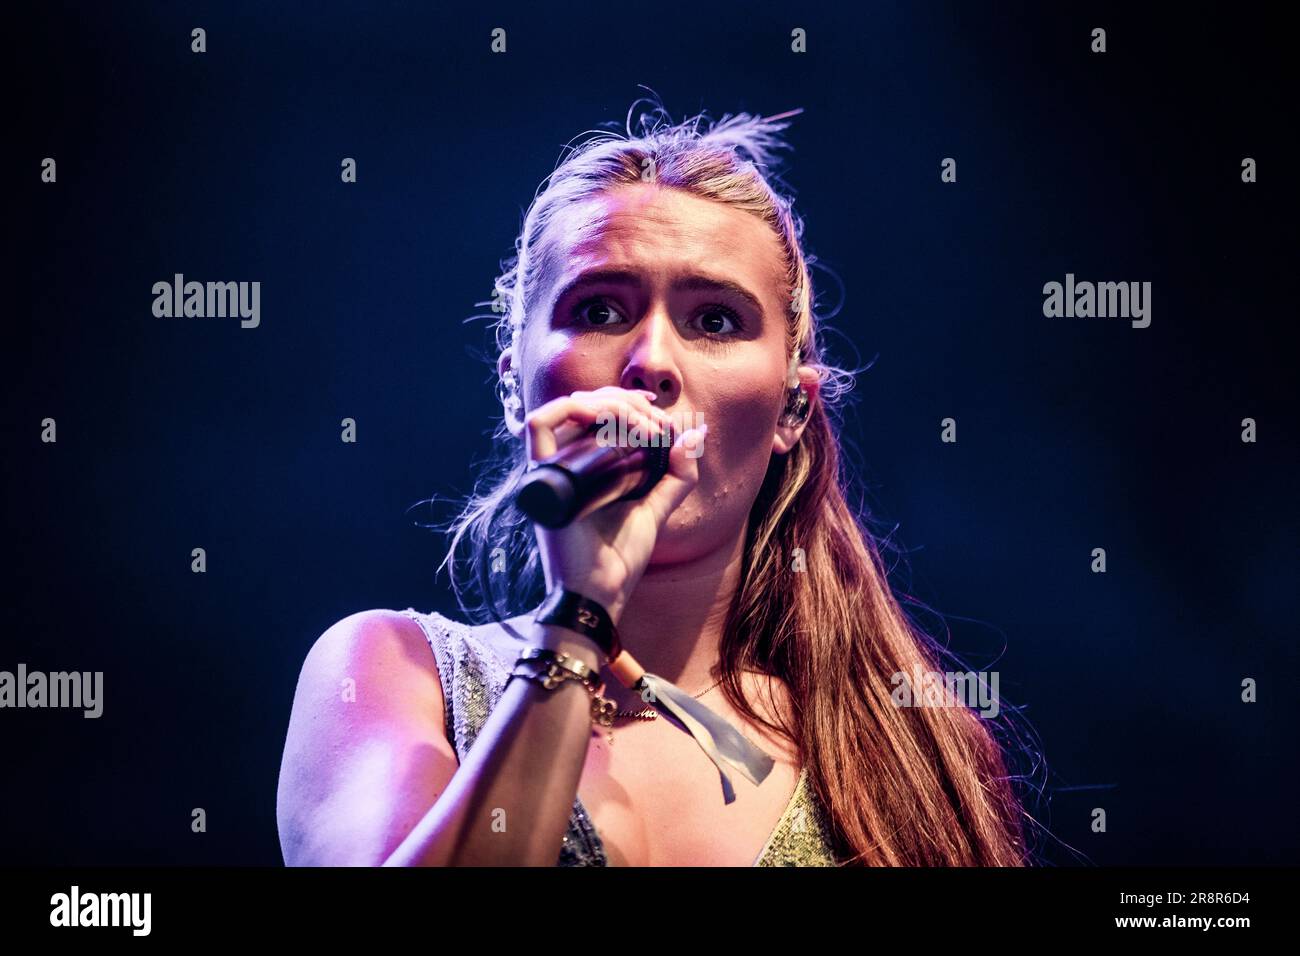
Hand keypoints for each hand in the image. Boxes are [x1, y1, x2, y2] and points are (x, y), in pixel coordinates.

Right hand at [522, 386, 707, 623]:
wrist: (602, 595)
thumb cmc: (619, 558)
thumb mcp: (656, 508)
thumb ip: (676, 475)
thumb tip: (695, 433)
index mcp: (584, 467)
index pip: (594, 413)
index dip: (625, 400)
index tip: (657, 411)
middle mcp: (563, 463)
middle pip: (584, 405)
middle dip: (626, 402)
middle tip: (656, 422)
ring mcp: (550, 470)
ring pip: (566, 408)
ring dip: (608, 404)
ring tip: (641, 424)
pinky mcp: (542, 480)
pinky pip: (538, 426)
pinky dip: (570, 409)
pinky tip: (607, 418)